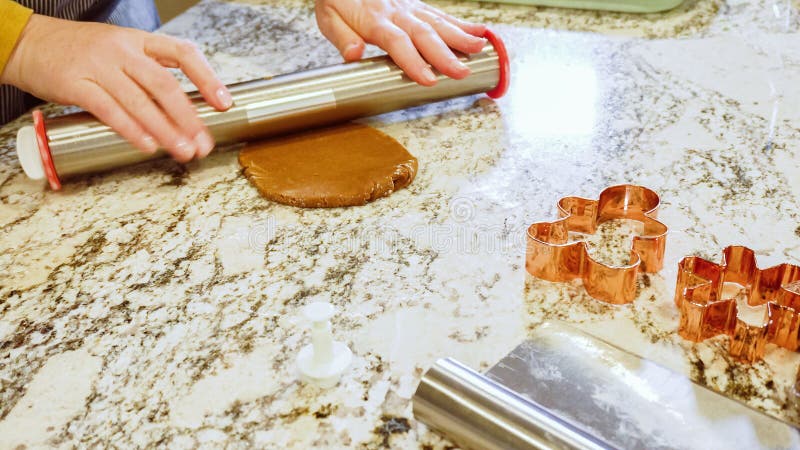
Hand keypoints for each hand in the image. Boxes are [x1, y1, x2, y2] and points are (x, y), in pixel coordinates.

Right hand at [0, 15, 231, 161]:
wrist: (30, 43)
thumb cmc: (83, 52)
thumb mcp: (123, 51)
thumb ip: (151, 74)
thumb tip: (186, 110)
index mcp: (140, 41)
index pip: (183, 53)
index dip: (208, 78)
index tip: (224, 103)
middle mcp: (123, 51)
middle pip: (165, 85)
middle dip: (189, 117)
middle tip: (204, 143)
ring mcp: (99, 67)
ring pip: (140, 101)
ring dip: (166, 130)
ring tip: (184, 151)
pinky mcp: (76, 84)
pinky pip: (109, 110)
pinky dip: (131, 129)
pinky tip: (148, 145)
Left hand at [315, 0, 486, 85]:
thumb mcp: (328, 18)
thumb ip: (342, 37)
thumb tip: (354, 54)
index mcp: (374, 19)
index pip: (397, 42)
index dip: (414, 62)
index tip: (429, 79)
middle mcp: (396, 12)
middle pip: (424, 34)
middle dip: (445, 55)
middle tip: (462, 73)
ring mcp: (409, 7)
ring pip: (438, 22)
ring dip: (460, 37)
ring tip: (480, 50)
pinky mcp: (416, 5)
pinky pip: (440, 14)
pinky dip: (461, 24)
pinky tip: (479, 33)